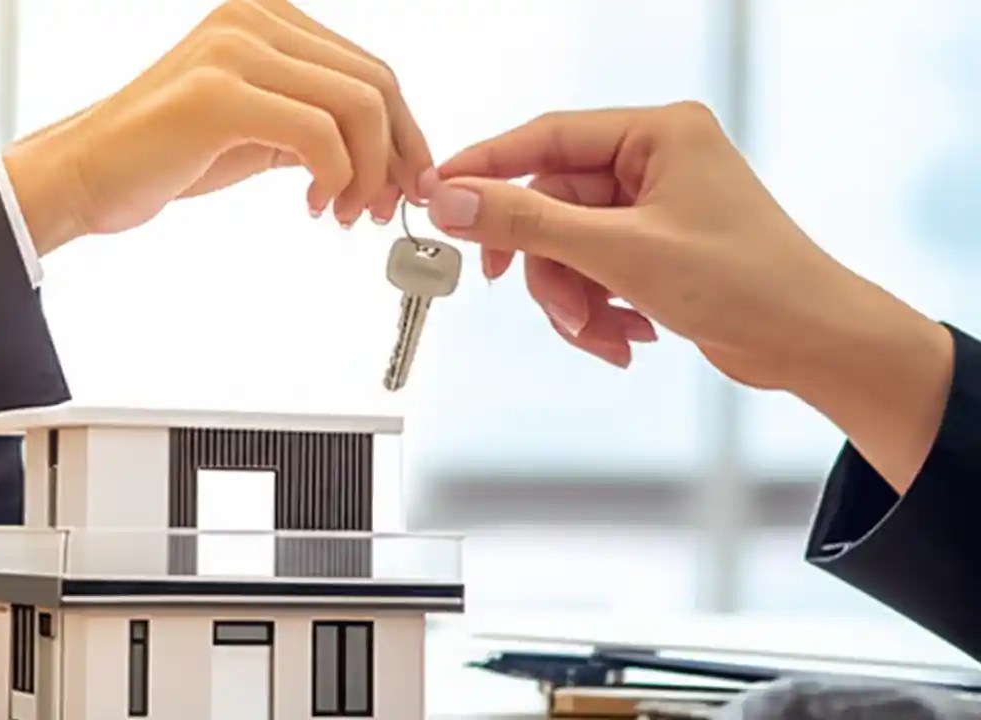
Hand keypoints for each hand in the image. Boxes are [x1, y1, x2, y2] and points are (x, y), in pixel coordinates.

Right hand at [5, 0, 431, 252]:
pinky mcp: (220, 93)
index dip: (402, 133)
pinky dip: (335, 179)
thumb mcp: (259, 127)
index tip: (404, 183)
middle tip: (384, 209)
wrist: (87, 174)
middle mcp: (255, 17)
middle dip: (395, 157)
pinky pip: (319, 134)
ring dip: (367, 173)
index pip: (370, 69)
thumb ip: (317, 123)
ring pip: (357, 107)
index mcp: (268, 17)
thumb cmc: (166, 153)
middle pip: (375, 84)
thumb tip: (390, 158)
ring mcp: (236, 49)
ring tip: (344, 213)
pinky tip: (314, 206)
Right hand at [422, 103, 952, 491]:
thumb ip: (528, 223)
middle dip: (551, 268)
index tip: (437, 197)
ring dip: (574, 298)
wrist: (812, 343)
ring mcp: (654, 208)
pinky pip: (593, 272)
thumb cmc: (747, 283)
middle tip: (542, 301)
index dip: (486, 168)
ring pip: (568, 248)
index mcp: (656, 133)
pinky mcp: (656, 250)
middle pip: (552, 206)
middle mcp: (654, 161)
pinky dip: (599, 310)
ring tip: (604, 333)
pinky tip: (628, 336)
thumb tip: (454, 202)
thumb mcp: (620, 251)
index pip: (545, 139)